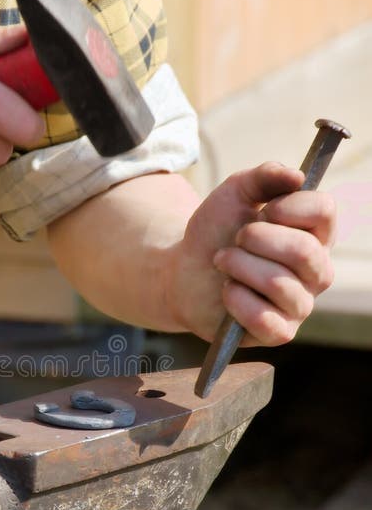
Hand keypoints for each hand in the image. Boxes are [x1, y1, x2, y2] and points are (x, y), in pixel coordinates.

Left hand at [174, 162, 335, 343]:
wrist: (184, 272)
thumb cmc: (216, 233)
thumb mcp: (234, 194)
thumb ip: (263, 176)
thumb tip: (296, 176)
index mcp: (315, 233)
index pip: (325, 211)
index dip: (292, 206)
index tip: (264, 208)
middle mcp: (317, 271)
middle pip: (305, 251)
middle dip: (257, 239)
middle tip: (236, 238)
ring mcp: (300, 305)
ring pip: (280, 284)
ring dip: (240, 266)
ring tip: (222, 261)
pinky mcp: (279, 333)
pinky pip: (267, 319)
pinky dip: (237, 301)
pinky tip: (226, 291)